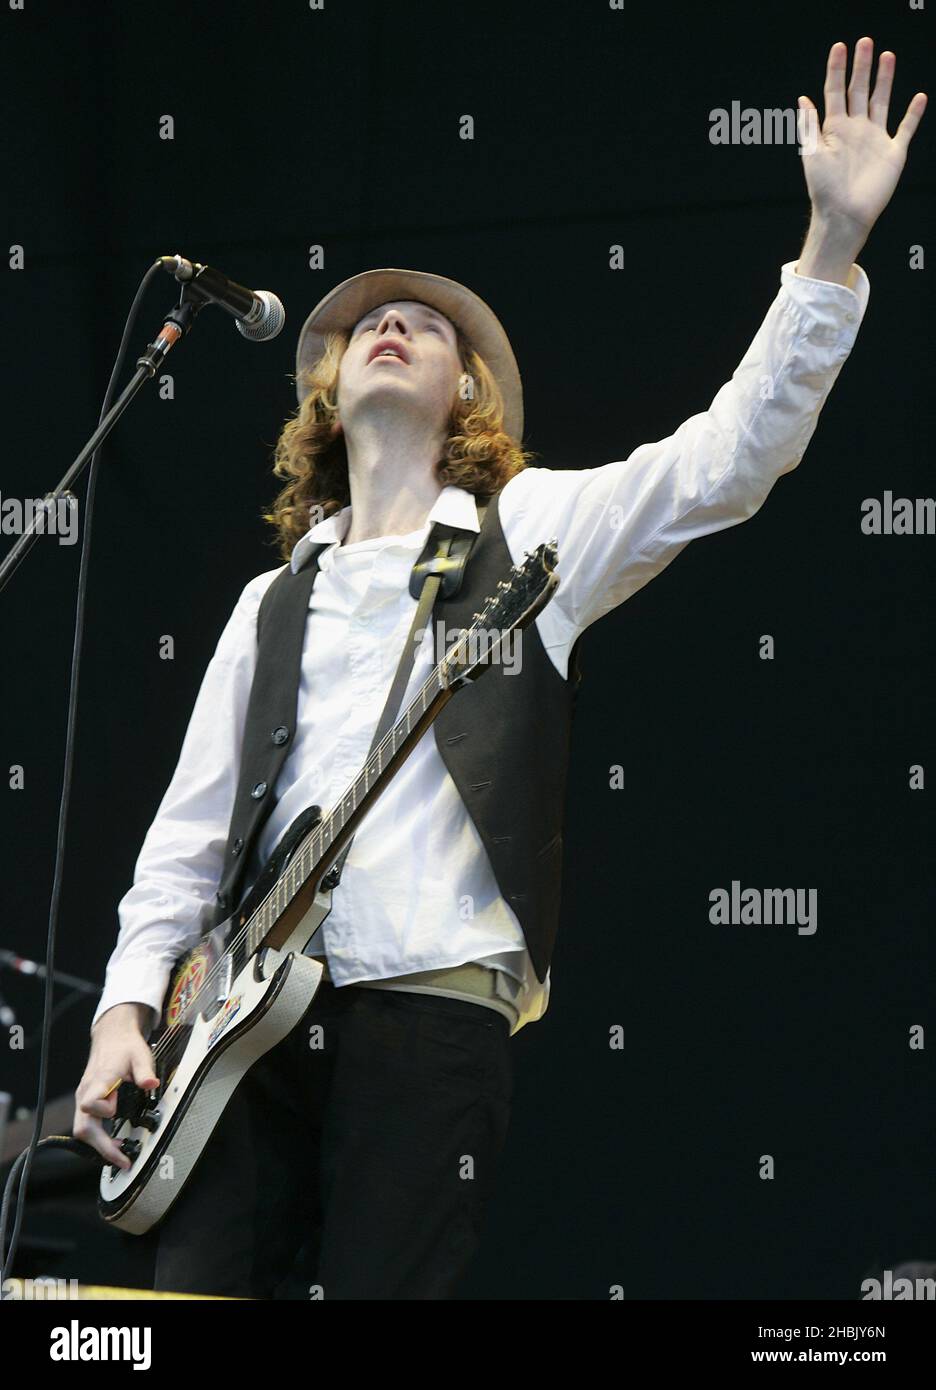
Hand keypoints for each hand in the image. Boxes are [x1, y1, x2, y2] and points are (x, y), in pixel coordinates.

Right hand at [73, 1004, 158, 1170]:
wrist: (112, 1037)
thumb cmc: (125, 1046)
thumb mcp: (140, 1055)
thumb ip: (145, 1071)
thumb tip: (151, 1084)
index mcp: (99, 1080)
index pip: (91, 1103)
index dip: (104, 1111)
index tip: (117, 1111)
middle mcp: (87, 1092)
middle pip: (83, 1128)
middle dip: (102, 1147)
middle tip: (122, 1159)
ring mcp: (85, 1098)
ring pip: (82, 1130)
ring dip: (100, 1145)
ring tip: (120, 1154)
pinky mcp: (87, 1101)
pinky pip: (86, 1125)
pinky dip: (98, 1138)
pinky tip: (113, 1142)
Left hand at [798, 38, 926, 242]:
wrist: (844, 215)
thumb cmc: (824, 189)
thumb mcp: (812, 154)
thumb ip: (810, 126)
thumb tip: (803, 98)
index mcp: (834, 128)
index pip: (835, 91)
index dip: (837, 69)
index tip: (840, 47)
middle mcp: (855, 129)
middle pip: (859, 90)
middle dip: (862, 67)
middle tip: (865, 42)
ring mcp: (875, 139)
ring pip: (881, 102)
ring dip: (884, 80)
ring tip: (887, 56)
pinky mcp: (893, 152)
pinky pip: (905, 128)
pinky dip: (913, 114)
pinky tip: (919, 97)